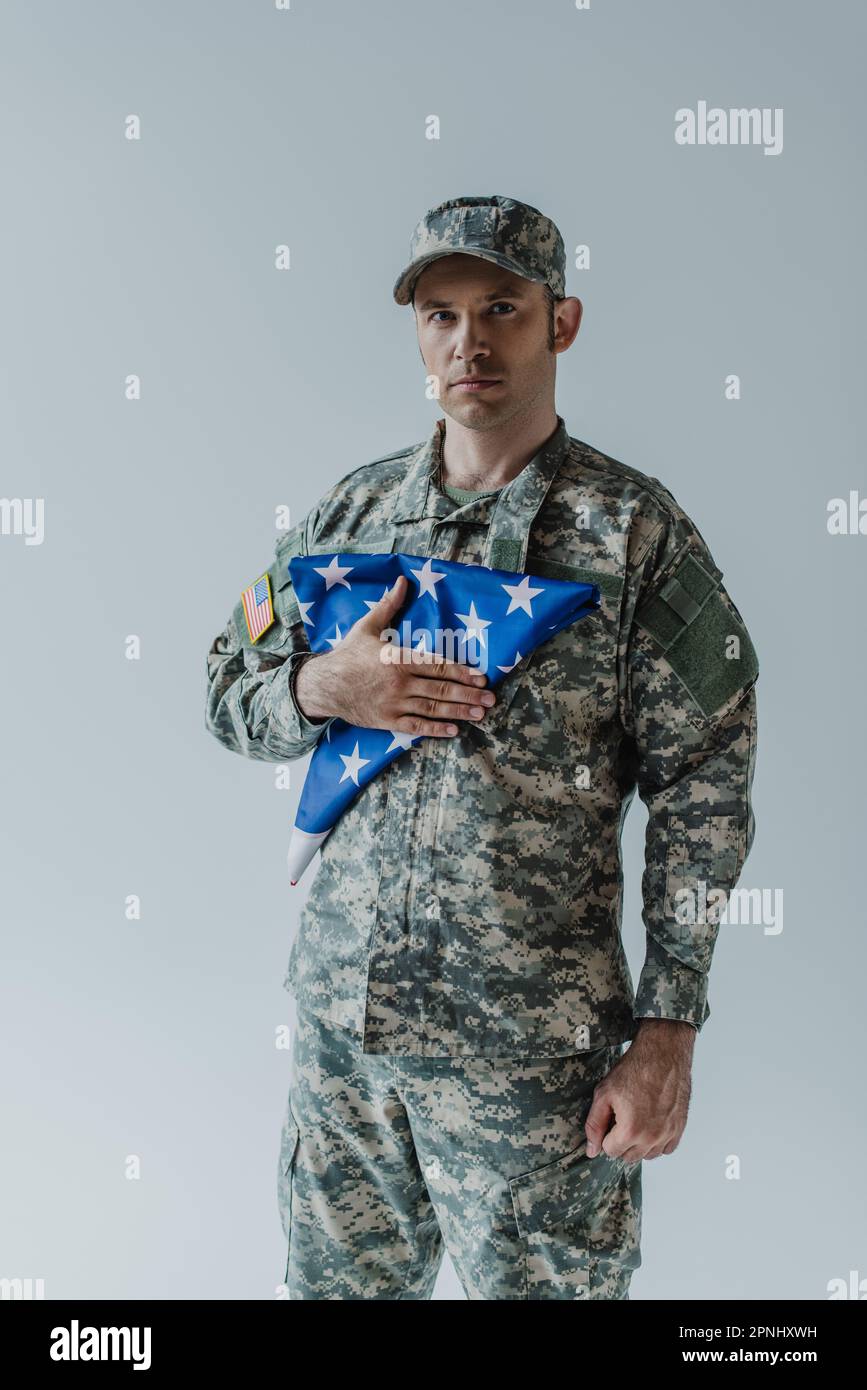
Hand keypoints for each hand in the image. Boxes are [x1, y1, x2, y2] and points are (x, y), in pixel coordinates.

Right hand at [293, 573, 496, 735]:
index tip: (481, 676)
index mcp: (397, 658)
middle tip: (490, 698)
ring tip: (480, 713)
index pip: (437, 665)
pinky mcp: (387, 721)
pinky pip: (416, 727)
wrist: (322, 686)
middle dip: (469, 694)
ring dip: (460, 711)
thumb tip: (403, 580)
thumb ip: (389, 605)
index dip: (462, 671)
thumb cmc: (346, 654)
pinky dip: (436, 729)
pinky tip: (454, 730)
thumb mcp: (367, 626)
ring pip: (433, 709)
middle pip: (441, 689)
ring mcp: (394, 704)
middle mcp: (399, 683)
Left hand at [583, 1019, 694, 1161]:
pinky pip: (666, 1148)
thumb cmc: (634, 1070)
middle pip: (629, 1156)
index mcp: (630, 1131)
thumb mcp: (604, 1094)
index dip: (606, 1134)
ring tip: (637, 1118)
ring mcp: (668, 1134)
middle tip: (623, 1115)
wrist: (663, 1053)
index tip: (611, 1117)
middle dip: (621, 1140)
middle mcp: (652, 1137)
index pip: (610, 1151)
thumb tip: (591, 1151)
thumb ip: (594, 1125)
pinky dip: (658, 1141)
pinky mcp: (680, 1128)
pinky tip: (651, 1122)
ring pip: (648, 1155)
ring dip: (640, 1143)